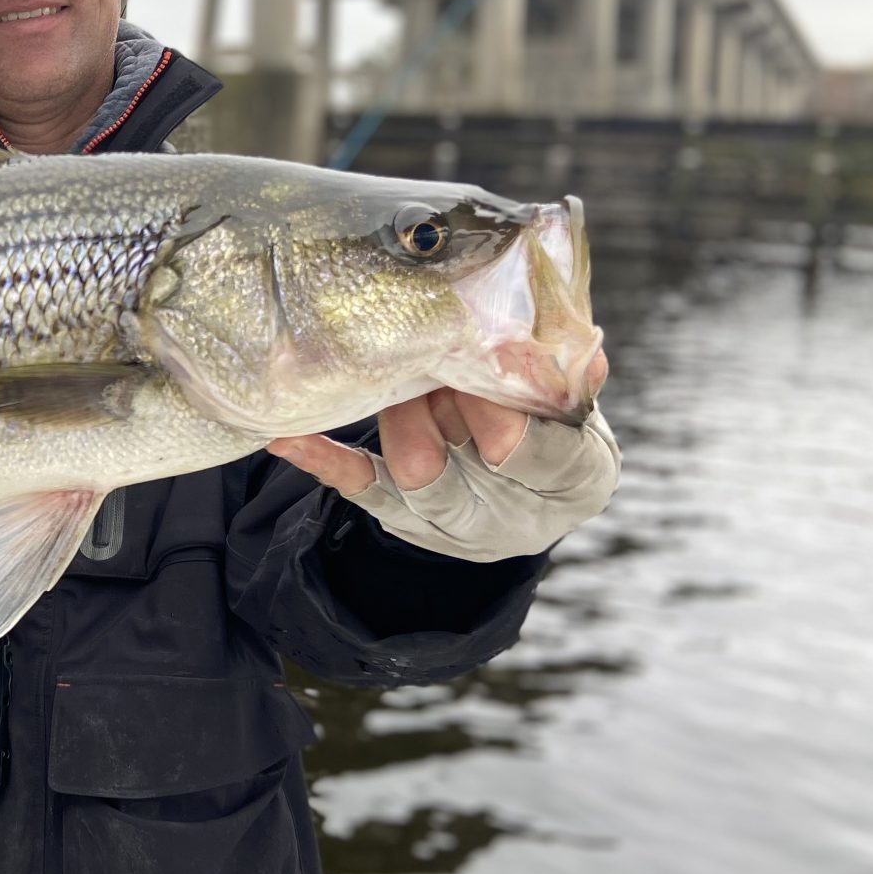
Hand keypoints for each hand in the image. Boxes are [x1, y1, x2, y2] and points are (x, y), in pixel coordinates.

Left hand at [264, 352, 618, 562]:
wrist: (519, 491)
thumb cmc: (556, 429)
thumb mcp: (585, 407)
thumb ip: (578, 380)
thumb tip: (582, 353)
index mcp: (574, 485)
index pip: (551, 462)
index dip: (520, 432)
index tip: (495, 393)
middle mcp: (508, 518)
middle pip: (458, 475)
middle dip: (446, 413)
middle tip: (441, 369)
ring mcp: (448, 520)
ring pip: (410, 473)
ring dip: (405, 414)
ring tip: (410, 372)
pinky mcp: (399, 510)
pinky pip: (357, 482)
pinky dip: (321, 458)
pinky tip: (287, 436)